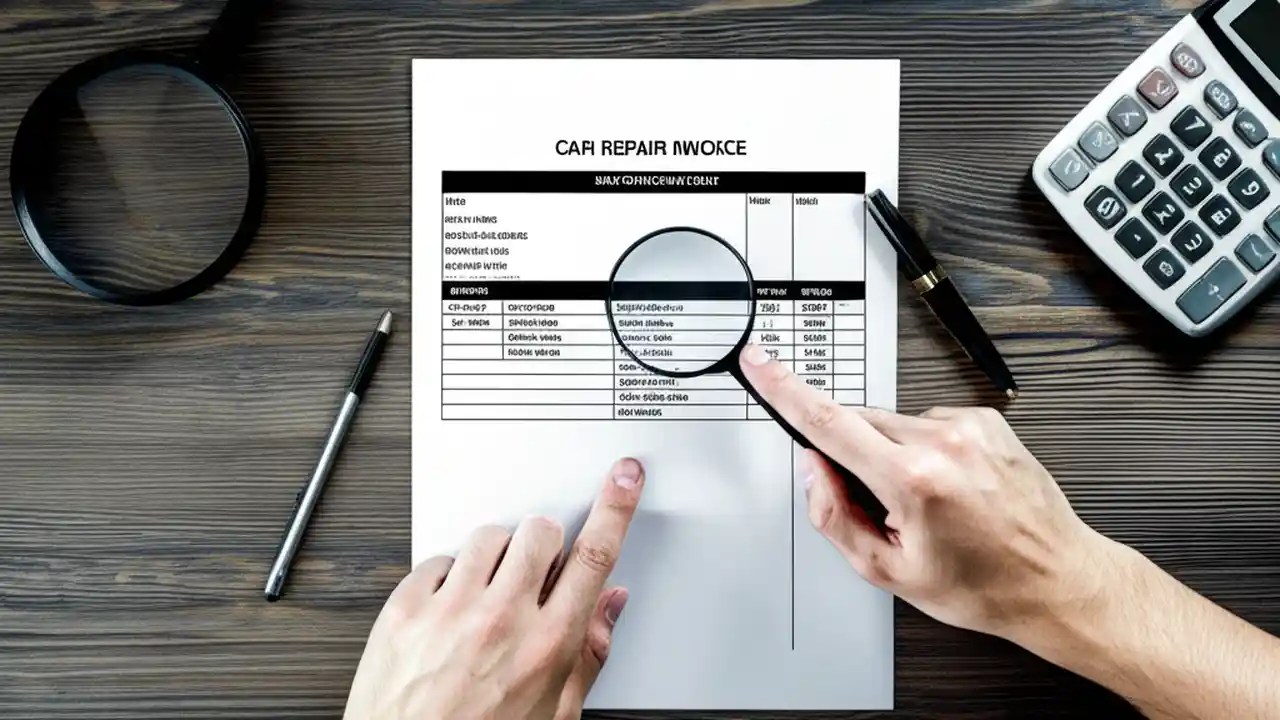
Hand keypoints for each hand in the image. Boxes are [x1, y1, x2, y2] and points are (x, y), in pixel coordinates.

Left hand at [343, 458, 643, 719]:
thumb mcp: (553, 716)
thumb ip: (588, 655)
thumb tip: (610, 606)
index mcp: (547, 646)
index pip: (594, 557)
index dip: (616, 507)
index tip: (625, 478)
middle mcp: (501, 620)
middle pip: (541, 532)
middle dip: (544, 544)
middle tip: (534, 573)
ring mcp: (449, 611)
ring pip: (489, 536)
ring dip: (495, 557)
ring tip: (485, 596)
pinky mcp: (404, 609)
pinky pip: (437, 559)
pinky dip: (446, 578)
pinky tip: (448, 610)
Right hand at [739, 344, 1111, 639]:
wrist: (1057, 579)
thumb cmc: (983, 584)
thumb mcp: (890, 571)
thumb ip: (835, 517)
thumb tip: (815, 472)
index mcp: (912, 480)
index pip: (829, 423)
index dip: (784, 390)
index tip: (761, 363)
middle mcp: (942, 442)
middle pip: (860, 424)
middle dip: (855, 456)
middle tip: (884, 505)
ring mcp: (969, 426)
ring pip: (894, 424)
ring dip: (893, 455)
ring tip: (929, 503)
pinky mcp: (987, 420)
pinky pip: (929, 423)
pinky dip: (926, 449)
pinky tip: (950, 487)